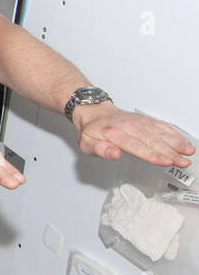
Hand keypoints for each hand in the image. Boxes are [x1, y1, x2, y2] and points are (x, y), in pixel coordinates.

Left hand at [74, 104, 194, 167]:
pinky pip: (163, 127)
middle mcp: (130, 126)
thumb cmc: (92, 131)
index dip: (153, 155)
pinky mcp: (146, 121)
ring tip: (188, 152)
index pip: (137, 146)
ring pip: (161, 133)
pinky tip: (184, 142)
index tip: (165, 161)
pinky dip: (175, 134)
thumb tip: (114, 154)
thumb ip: (101, 150)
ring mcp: (140, 122)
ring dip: (176, 143)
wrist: (94, 112)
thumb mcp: (87, 144)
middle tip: (183, 162)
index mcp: (115, 134)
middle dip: (170, 152)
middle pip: (153, 141)